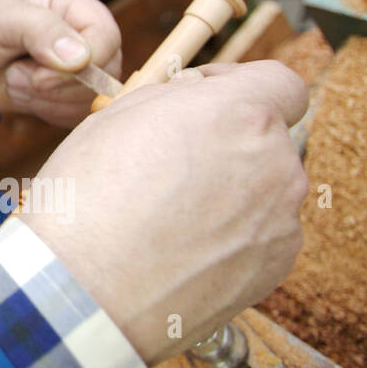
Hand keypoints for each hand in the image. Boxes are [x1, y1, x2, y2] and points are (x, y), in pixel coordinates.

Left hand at [0, 0, 121, 126]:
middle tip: (14, 77)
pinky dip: (48, 112)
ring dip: (48, 100)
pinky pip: (77, 115)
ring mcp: (74, 66)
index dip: (80, 67)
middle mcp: (80, 32)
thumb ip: (39, 30)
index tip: (37, 77)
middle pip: (104, 74)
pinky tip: (18, 94)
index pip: (106, 39)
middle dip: (57, 87)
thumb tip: (81, 57)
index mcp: (72, 3)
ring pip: (92, 99)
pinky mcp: (62, 93)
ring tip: (12, 80)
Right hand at [17, 61, 309, 365]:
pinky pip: (260, 231)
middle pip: (265, 136)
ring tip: (170, 210)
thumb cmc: (90, 196)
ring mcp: (281, 218)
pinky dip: (230, 232)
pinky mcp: (275, 265)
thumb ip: (173, 96)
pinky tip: (181, 243)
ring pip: (263, 185)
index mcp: (238, 114)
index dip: (240, 84)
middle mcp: (274, 162)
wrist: (86, 285)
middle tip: (170, 160)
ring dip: (228, 186)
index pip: (280, 82)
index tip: (204, 98)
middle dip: (224, 139)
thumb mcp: (118, 116)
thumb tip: (194, 94)